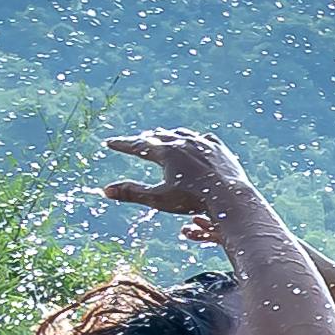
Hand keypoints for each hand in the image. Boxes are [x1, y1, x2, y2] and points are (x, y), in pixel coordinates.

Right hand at [98, 128, 263, 222]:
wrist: (230, 197)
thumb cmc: (193, 200)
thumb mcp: (158, 199)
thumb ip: (131, 193)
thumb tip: (105, 191)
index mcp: (165, 152)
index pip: (137, 146)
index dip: (121, 145)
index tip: (109, 142)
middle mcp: (182, 142)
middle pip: (158, 137)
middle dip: (144, 140)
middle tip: (134, 141)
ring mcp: (202, 143)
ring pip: (180, 134)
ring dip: (168, 135)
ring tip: (161, 136)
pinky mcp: (219, 149)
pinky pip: (204, 139)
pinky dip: (194, 139)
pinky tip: (195, 140)